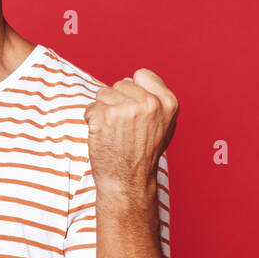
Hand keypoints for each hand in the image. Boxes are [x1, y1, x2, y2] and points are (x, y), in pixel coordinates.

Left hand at [83, 68, 177, 200]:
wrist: (128, 182)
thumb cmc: (143, 154)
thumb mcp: (164, 125)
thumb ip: (155, 99)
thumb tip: (133, 77)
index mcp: (168, 102)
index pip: (142, 75)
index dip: (134, 90)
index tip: (135, 111)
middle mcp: (150, 104)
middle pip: (121, 83)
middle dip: (117, 101)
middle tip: (123, 127)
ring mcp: (126, 110)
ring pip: (103, 93)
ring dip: (103, 110)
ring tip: (113, 131)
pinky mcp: (105, 117)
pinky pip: (90, 107)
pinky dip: (91, 120)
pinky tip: (102, 135)